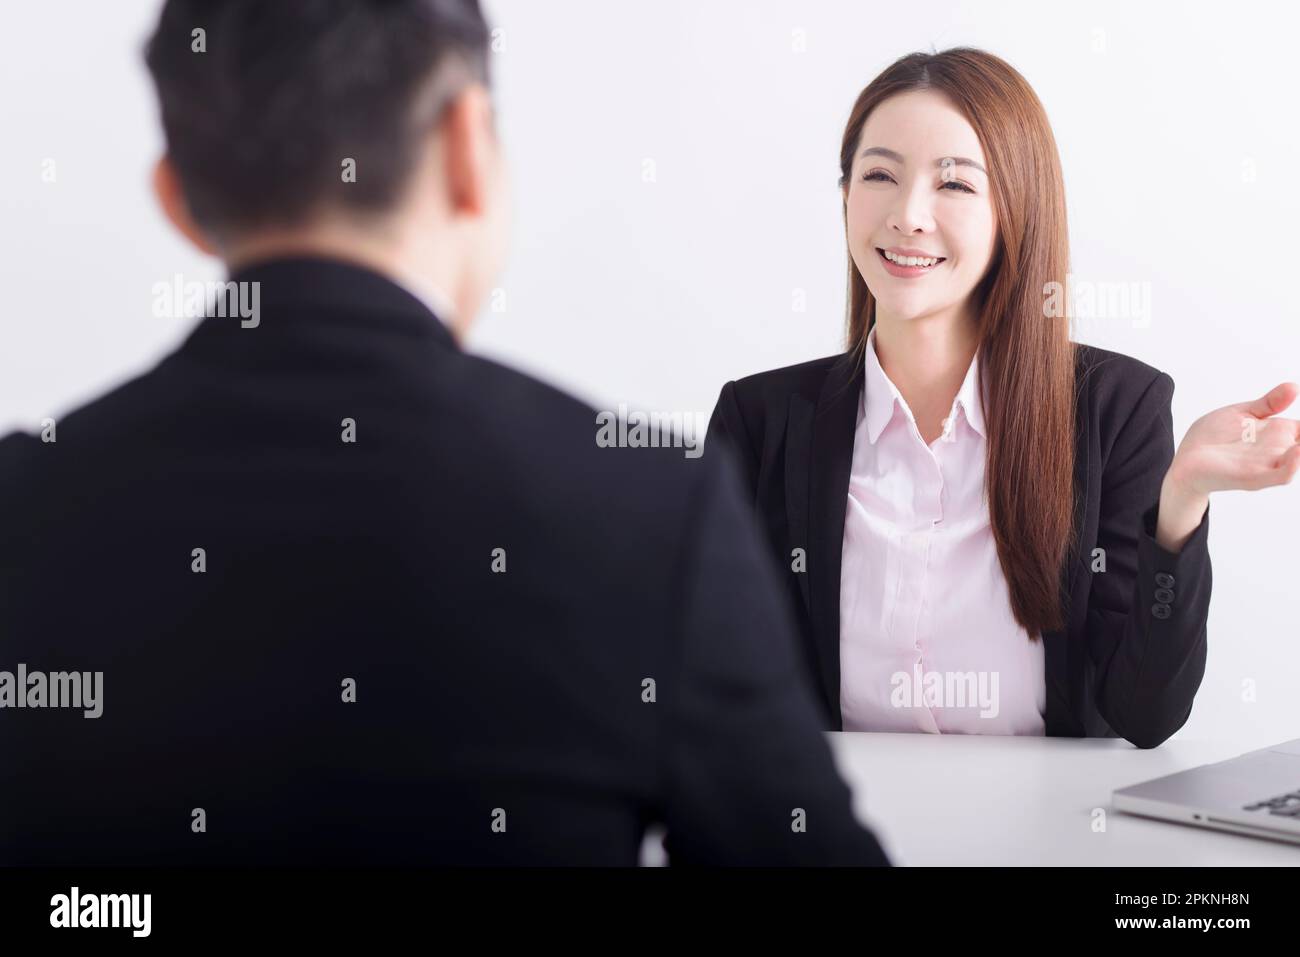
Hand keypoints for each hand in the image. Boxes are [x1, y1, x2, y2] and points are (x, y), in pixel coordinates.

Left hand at [1155, 382, 1299, 552]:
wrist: (1185, 461)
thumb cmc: (1214, 438)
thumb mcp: (1242, 413)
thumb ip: (1268, 404)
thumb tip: (1293, 386)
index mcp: (1278, 432)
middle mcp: (1277, 450)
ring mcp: (1266, 465)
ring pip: (1297, 460)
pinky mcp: (1252, 478)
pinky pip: (1279, 475)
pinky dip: (1292, 465)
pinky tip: (1297, 451)